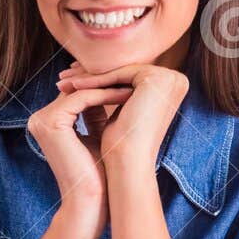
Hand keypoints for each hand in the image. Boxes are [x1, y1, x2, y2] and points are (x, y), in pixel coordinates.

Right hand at [29, 69, 130, 236]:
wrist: (89, 200)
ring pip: (80, 91)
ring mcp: (41, 120)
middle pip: (76, 89)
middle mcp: (38, 119)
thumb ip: (94, 114)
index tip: (129, 80)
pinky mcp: (51, 123)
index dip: (102, 85)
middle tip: (134, 74)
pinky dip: (106, 94)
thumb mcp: (95, 136)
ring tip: (135, 83)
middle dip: (105, 81)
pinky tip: (128, 93)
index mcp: (45, 122)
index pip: (75, 94)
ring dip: (109, 85)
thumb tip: (111, 91)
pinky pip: (82, 99)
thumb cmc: (97, 174)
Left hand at [58, 62, 187, 175]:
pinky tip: (72, 87)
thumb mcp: (117, 114)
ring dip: (86, 78)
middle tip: (62, 78)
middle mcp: (176, 79)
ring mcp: (170, 77)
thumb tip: (91, 79)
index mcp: (170, 86)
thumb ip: (112, 94)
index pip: (124, 77)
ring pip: (117, 73)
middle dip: (88, 76)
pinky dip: (93, 81)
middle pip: (120, 73)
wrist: (128, 165)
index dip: (96, 80)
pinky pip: (117, 76)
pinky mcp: (157, 78)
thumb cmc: (120, 147)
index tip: (70, 82)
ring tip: (61, 83)